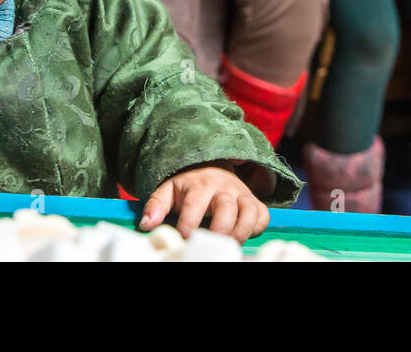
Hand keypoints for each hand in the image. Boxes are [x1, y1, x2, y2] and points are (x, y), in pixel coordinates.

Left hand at [139, 163, 269, 242]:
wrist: (212, 166)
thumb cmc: (188, 185)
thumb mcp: (169, 190)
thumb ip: (156, 205)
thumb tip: (147, 225)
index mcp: (199, 185)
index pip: (195, 205)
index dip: (189, 224)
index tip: (184, 239)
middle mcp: (223, 188)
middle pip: (227, 209)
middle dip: (219, 230)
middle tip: (210, 245)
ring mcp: (241, 194)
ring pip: (250, 212)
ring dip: (241, 232)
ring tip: (228, 245)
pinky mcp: (254, 201)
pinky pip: (262, 215)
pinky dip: (257, 228)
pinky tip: (243, 235)